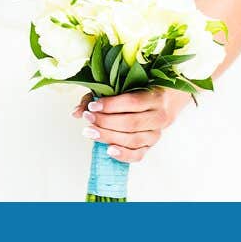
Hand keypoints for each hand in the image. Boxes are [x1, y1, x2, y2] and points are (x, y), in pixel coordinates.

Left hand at [71, 87, 191, 163]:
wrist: (164, 103)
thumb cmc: (139, 92)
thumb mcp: (122, 86)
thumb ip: (97, 95)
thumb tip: (76, 112)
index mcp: (154, 96)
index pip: (132, 102)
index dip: (111, 105)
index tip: (93, 106)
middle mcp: (159, 116)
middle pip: (130, 123)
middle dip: (105, 122)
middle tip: (88, 118)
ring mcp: (156, 133)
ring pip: (132, 139)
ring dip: (108, 137)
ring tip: (90, 132)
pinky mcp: (151, 146)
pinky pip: (138, 155)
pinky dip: (123, 154)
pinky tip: (108, 150)